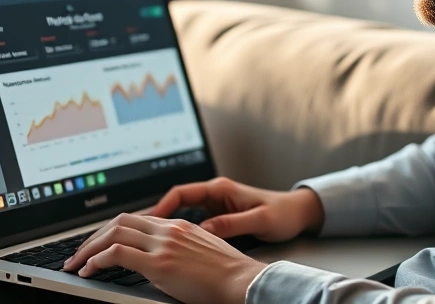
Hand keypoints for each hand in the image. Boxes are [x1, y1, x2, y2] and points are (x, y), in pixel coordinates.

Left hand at [62, 213, 267, 303]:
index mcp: (178, 225)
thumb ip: (178, 249)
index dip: (111, 231)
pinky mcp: (159, 263)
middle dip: (93, 237)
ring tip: (77, 263)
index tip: (99, 244)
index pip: (135, 220)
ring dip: (89, 248)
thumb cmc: (228, 274)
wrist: (242, 281)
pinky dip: (97, 260)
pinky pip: (117, 254)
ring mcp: (163, 244)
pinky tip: (89, 270)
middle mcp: (168, 228)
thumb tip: (159, 260)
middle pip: (119, 221)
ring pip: (113, 234)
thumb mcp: (200, 252)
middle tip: (79, 253)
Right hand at [150, 177, 324, 241]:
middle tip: (136, 231)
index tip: (148, 221)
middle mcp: (215, 194)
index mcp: (221, 189)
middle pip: (175, 202)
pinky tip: (170, 245)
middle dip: (155, 216)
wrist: (298, 213)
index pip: (182, 192)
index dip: (162, 206)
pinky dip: (178, 231)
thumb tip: (205, 229)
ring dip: (164, 225)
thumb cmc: (282, 213)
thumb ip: (232, 223)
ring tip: (146, 240)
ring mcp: (216, 204)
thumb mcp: (259, 220)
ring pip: (181, 213)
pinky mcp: (218, 215)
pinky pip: (191, 221)